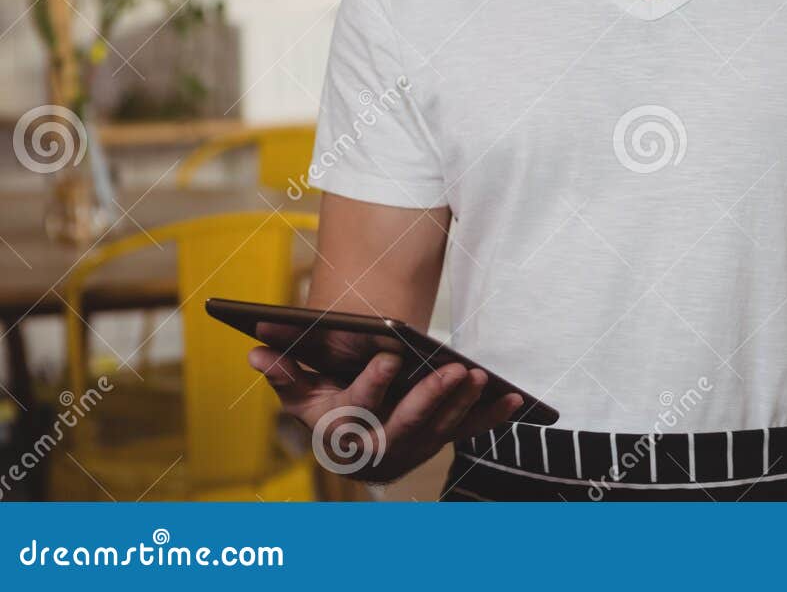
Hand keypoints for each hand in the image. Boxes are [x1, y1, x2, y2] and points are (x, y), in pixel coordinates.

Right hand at [247, 343, 524, 482]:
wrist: (354, 444)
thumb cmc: (327, 408)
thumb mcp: (304, 394)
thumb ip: (285, 373)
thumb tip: (256, 351)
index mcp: (343, 435)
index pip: (357, 410)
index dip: (373, 385)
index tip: (389, 356)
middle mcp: (380, 449)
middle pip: (407, 426)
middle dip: (432, 398)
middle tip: (454, 370)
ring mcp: (414, 449)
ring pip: (442, 430)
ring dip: (463, 405)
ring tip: (478, 374)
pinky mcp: (440, 443)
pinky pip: (469, 433)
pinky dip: (492, 418)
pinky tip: (515, 398)